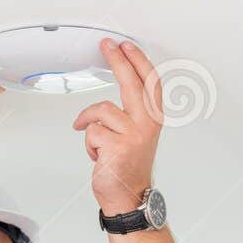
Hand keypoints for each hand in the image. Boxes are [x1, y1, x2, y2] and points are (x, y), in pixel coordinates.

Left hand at [72, 39, 163, 215]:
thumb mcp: (137, 133)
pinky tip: (98, 155)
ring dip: (91, 126)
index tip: (126, 45)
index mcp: (153, 118)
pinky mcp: (117, 146)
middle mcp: (147, 124)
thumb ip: (131, 110)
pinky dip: (89, 144)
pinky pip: (91, 131)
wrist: (128, 197)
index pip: (149, 82)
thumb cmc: (129, 166)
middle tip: (107, 45)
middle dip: (117, 60)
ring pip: (100, 111)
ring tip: (97, 143)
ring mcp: (133, 134)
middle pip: (131, 83)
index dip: (138, 60)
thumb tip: (119, 85)